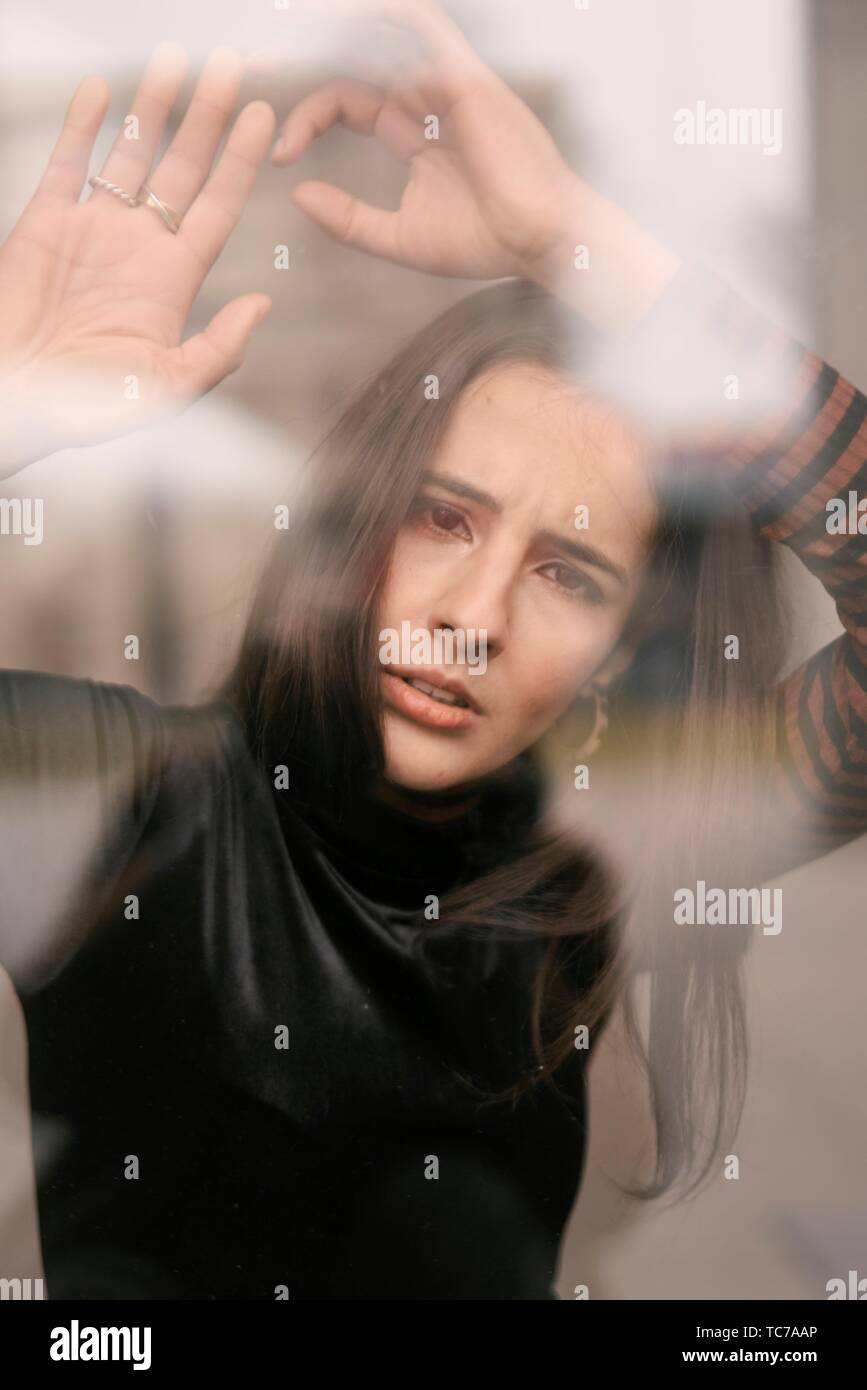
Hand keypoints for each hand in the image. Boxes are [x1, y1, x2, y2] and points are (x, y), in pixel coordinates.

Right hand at [0, 44, 275, 473]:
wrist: (21, 400)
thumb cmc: (91, 408)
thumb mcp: (169, 388)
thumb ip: (218, 350)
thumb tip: (262, 305)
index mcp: (173, 281)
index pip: (218, 208)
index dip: (240, 162)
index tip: (263, 117)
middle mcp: (139, 246)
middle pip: (183, 168)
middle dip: (207, 118)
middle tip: (231, 66)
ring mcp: (93, 230)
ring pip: (130, 154)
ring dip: (152, 107)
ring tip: (174, 59)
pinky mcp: (46, 223)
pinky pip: (68, 163)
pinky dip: (82, 125)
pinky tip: (101, 87)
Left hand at [267, 0, 575, 281]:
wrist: (540, 244)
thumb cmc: (486, 243)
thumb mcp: (399, 238)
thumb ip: (348, 219)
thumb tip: (298, 193)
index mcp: (415, 131)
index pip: (347, 102)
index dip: (308, 119)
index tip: (280, 154)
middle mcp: (428, 98)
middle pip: (357, 57)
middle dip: (307, 52)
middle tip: (257, 54)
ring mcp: (446, 81)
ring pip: (384, 25)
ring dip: (335, 16)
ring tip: (287, 15)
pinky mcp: (464, 76)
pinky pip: (418, 22)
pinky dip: (380, 12)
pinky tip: (336, 13)